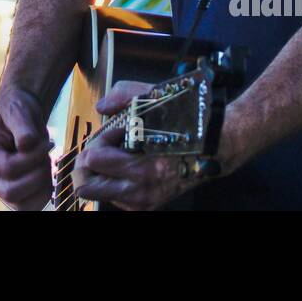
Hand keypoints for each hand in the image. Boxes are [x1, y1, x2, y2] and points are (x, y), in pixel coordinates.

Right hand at [0, 87, 53, 209]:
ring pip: (22, 205)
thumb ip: (22, 126)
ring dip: (41, 185)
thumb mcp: (18, 110)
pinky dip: (44, 193)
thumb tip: (26, 145)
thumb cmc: (17, 110)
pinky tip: (47, 173)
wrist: (21, 117)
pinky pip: (30, 206)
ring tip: (46, 162)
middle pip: (11, 192)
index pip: (8, 168)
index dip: (32, 158)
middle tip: (47, 155)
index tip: (48, 142)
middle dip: (37, 175)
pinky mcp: (14, 196)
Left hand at [73, 79, 196, 210]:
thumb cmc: (184, 120)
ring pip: (98, 194)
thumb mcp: (153, 98)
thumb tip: (101, 106)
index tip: (117, 132)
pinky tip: (127, 168)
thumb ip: (121, 96)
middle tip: (102, 149)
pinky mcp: (148, 206)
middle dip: (89, 164)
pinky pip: (116, 199)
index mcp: (141, 166)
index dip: (101, 140)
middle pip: (87, 186)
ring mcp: (144, 200)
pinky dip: (114, 184)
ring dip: (100, 175)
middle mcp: (140, 189)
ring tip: (118, 157)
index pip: (93, 160)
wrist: (214, 145)